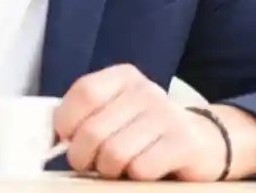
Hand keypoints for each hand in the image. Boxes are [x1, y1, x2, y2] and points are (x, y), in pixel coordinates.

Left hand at [53, 64, 225, 181]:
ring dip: (109, 170)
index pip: (84, 93)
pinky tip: (143, 170)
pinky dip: (135, 177)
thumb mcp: (117, 111)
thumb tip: (53, 135)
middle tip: (91, 162)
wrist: (202, 141)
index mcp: (124, 77)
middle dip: (83, 157)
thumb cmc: (146, 131)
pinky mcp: (183, 144)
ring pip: (114, 154)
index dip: (66, 121)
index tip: (66, 137)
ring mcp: (167, 116)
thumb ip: (88, 115)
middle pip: (93, 131)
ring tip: (118, 167)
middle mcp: (146, 91)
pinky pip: (141, 168)